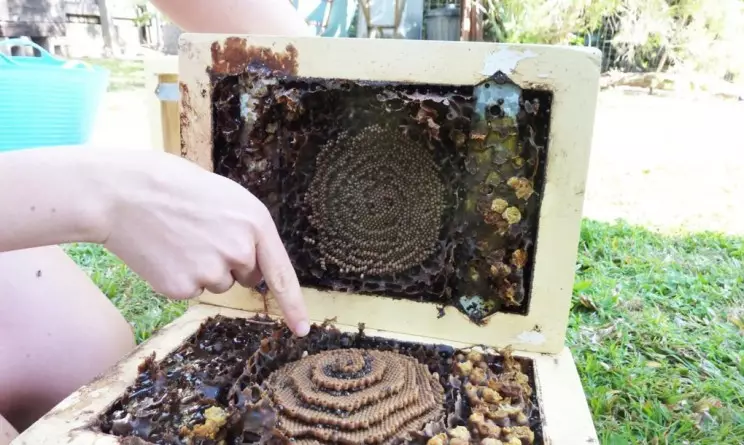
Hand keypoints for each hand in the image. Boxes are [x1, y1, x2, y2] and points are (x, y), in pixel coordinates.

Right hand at [101, 150, 309, 336]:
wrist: (123, 193)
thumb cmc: (175, 187)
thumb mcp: (226, 197)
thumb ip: (247, 229)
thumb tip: (251, 258)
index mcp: (255, 223)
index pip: (282, 274)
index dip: (294, 306)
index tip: (302, 330)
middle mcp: (240, 251)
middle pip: (247, 277)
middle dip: (230, 263)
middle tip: (200, 233)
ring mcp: (211, 272)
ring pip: (217, 285)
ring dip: (202, 268)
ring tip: (178, 238)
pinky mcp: (182, 287)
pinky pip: (190, 289)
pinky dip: (178, 276)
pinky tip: (164, 251)